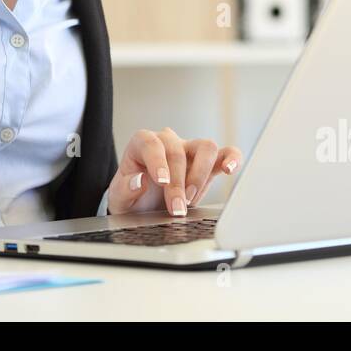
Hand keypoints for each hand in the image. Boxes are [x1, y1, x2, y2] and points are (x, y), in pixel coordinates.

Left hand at [108, 128, 242, 215]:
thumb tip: (139, 180)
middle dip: (178, 183)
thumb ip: (125, 188)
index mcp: (142, 143)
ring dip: (200, 175)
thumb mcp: (119, 198)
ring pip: (205, 147)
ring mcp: (190, 150)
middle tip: (176, 208)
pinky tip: (228, 170)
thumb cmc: (131, 198)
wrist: (142, 208)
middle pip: (178, 151)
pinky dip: (231, 159)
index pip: (151, 143)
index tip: (162, 182)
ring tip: (191, 199)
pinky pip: (225, 153)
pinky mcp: (209, 163)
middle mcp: (168, 142)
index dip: (158, 161)